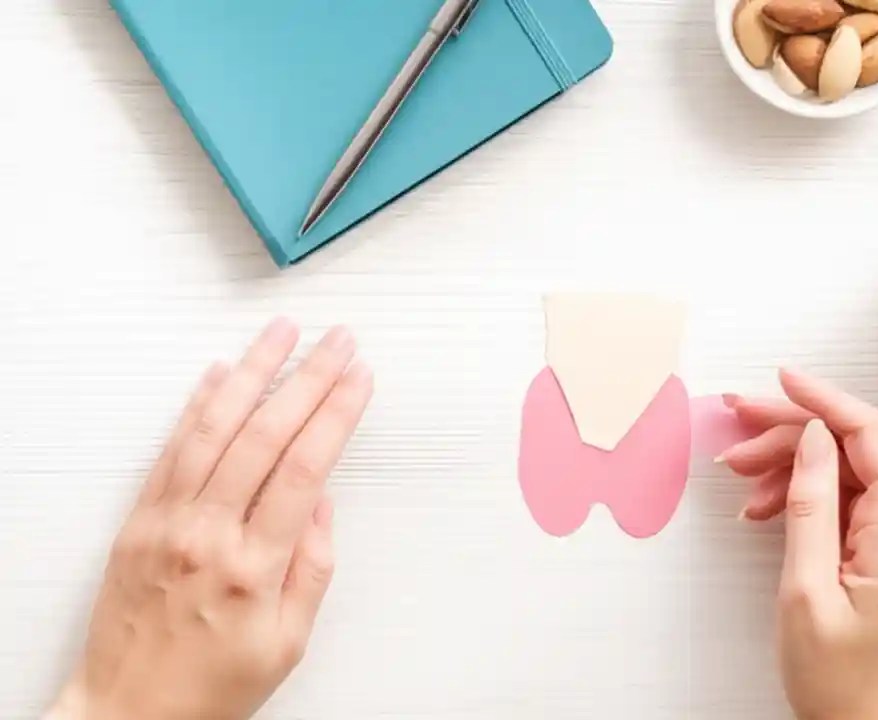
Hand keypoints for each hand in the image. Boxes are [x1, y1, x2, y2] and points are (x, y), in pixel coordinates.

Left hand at [44, 319, 373, 719]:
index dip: (336, 414)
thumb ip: (312, 568)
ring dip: (252, 373)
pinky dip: (196, 406)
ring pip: (213, 429)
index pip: (304, 468)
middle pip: (265, 435)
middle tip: (339, 341)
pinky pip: (170, 449)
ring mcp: (168, 522)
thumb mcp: (287, 642)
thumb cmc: (211, 686)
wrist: (126, 712)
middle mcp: (207, 534)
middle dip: (309, 379)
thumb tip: (322, 503)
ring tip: (282, 334)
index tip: (360, 378)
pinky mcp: (139, 520)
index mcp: (253, 567)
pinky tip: (220, 374)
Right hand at [721, 368, 877, 719]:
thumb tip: (814, 437)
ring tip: (740, 476)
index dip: (826, 400)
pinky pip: (850, 499)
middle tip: (738, 428)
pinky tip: (768, 507)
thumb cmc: (838, 680)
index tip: (784, 380)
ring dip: (793, 464)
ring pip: (849, 470)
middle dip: (793, 432)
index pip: (873, 436)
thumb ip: (811, 503)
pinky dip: (807, 494)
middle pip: (857, 447)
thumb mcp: (805, 588)